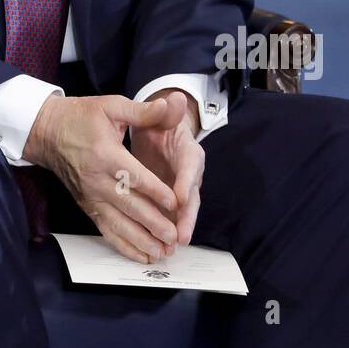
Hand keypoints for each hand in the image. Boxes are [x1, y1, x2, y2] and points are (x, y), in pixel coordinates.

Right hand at [23, 93, 179, 263]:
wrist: (47, 131)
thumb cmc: (82, 116)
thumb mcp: (112, 106)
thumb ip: (143, 111)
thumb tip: (170, 104)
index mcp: (106, 154)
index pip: (134, 176)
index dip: (155, 190)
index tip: (175, 203)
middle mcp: (97, 180)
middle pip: (128, 205)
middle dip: (152, 223)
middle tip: (173, 237)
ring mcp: (90, 196)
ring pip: (117, 223)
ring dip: (140, 240)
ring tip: (162, 252)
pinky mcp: (87, 205)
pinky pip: (105, 230)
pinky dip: (123, 245)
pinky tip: (141, 255)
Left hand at [129, 90, 203, 248]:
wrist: (159, 132)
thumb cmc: (160, 123)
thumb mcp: (162, 114)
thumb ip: (168, 110)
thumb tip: (175, 98)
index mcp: (189, 153)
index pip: (191, 167)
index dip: (187, 182)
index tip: (181, 197)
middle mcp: (189, 176)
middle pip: (191, 199)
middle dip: (186, 218)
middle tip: (180, 236)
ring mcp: (179, 190)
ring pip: (181, 213)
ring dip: (175, 232)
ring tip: (169, 249)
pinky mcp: (168, 200)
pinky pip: (168, 218)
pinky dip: (164, 233)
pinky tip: (157, 248)